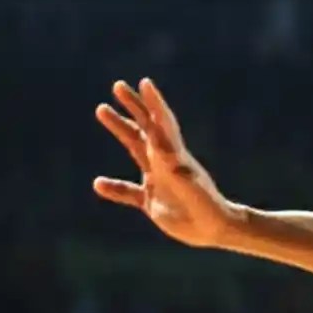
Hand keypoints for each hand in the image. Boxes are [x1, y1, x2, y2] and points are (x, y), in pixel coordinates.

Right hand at [93, 78, 240, 247]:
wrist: (215, 229)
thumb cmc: (207, 207)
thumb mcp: (190, 187)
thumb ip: (176, 169)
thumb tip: (162, 151)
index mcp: (174, 156)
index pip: (160, 123)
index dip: (152, 103)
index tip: (144, 82)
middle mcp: (164, 162)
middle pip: (144, 128)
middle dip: (132, 106)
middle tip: (118, 85)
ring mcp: (158, 180)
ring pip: (134, 149)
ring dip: (120, 129)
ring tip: (102, 110)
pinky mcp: (153, 201)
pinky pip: (129, 191)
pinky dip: (114, 187)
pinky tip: (98, 184)